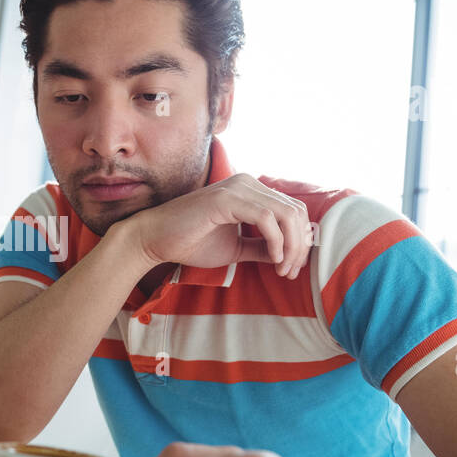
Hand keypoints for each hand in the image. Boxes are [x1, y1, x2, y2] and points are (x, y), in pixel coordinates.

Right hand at [121, 173, 312, 278]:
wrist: (156, 240)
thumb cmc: (190, 242)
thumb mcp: (236, 248)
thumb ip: (262, 248)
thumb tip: (289, 255)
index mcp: (251, 191)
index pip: (293, 210)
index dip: (300, 240)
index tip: (291, 268)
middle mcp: (248, 183)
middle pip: (296, 211)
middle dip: (300, 245)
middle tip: (291, 272)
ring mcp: (237, 188)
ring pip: (286, 213)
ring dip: (291, 246)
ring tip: (282, 269)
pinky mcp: (226, 199)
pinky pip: (266, 219)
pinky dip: (276, 242)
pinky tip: (272, 259)